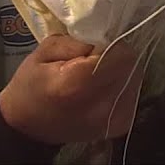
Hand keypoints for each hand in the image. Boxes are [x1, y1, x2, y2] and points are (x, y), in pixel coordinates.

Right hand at [0, 34, 145, 144]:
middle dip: (117, 56)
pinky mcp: (120, 125)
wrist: (28, 128)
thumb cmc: (30, 86)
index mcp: (77, 84)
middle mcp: (101, 105)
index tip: (95, 45)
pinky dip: (120, 86)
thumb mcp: (43, 51)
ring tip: (97, 75)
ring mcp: (114, 119)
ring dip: (120, 71)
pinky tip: (102, 89)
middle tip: (95, 59)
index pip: (119, 53)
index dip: (111, 43)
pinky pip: (132, 93)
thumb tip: (105, 36)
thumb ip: (77, 41)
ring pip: (135, 78)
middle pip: (131, 66)